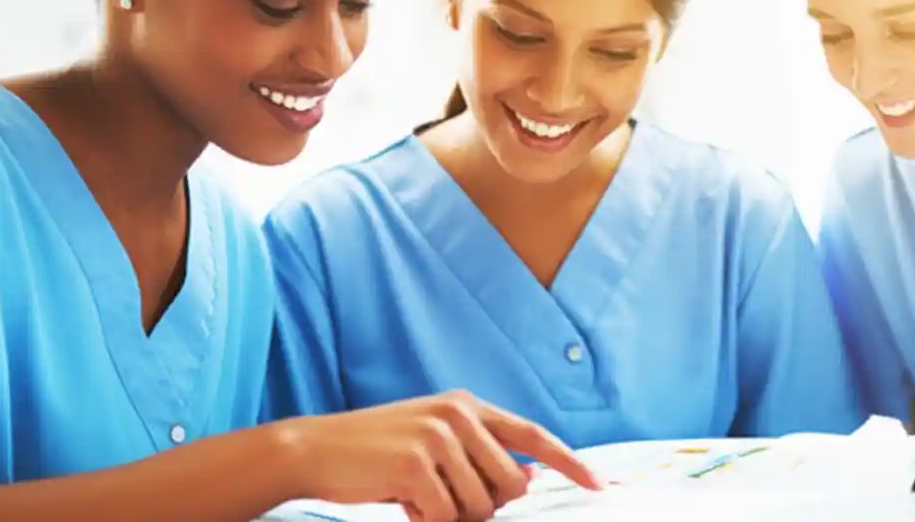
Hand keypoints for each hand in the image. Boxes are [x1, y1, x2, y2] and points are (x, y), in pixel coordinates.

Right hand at [279, 390, 601, 521]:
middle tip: (441, 499)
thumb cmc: (376, 453)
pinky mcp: (417, 463)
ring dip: (450, 514)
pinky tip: (403, 502)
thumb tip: (525, 481)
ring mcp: (439, 436)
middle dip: (482, 506)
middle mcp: (458, 414)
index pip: (531, 434)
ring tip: (416, 495)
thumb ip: (480, 455)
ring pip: (479, 506)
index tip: (599, 482)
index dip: (568, 461)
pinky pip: (446, 515)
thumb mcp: (434, 442)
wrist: (315, 449)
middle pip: (508, 485)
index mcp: (467, 406)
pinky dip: (427, 520)